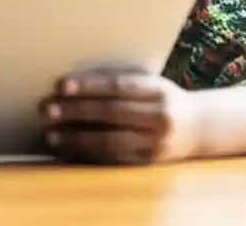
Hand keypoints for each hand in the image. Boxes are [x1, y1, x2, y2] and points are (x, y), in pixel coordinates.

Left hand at [39, 68, 202, 164]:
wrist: (198, 127)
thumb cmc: (161, 99)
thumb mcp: (148, 84)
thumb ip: (118, 83)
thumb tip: (71, 84)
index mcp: (158, 90)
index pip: (118, 86)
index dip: (89, 86)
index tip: (62, 85)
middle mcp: (160, 117)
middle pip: (111, 113)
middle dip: (75, 111)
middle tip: (46, 108)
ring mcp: (156, 143)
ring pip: (110, 141)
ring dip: (76, 137)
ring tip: (50, 133)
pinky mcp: (148, 162)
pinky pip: (114, 158)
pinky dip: (88, 153)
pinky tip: (68, 148)